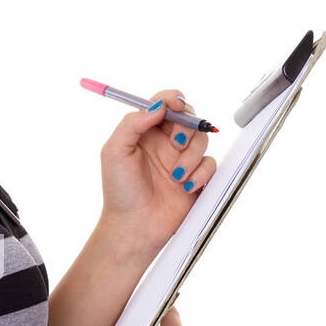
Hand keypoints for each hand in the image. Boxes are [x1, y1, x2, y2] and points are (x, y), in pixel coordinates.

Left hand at [99, 89, 217, 253]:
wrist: (134, 226)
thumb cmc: (119, 191)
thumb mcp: (114, 151)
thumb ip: (132, 123)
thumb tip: (157, 106)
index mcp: (145, 132)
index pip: (164, 104)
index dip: (173, 99)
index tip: (176, 104)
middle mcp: (165, 143)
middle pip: (188, 117)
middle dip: (186, 127)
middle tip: (176, 144)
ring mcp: (182, 159)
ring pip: (201, 140)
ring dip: (191, 156)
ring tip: (176, 176)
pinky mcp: (196, 177)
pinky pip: (210, 164)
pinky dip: (201, 174)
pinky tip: (185, 187)